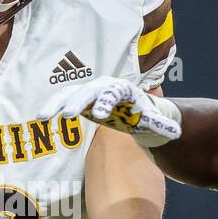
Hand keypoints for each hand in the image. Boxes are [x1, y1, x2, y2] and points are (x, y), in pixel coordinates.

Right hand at [43, 77, 180, 146]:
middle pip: (89, 91)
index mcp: (123, 89)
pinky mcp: (79, 98)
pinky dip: (52, 106)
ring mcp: (90, 91)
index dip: (106, 103)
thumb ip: (162, 125)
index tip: (99, 116)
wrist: (131, 106)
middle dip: (77, 101)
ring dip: (57, 103)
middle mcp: (105, 86)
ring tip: (43, 117)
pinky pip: (64, 100)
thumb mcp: (152, 119)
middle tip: (67, 115)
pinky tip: (40, 117)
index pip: (114, 94)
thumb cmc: (142, 112)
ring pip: (71, 93)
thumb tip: (177, 132)